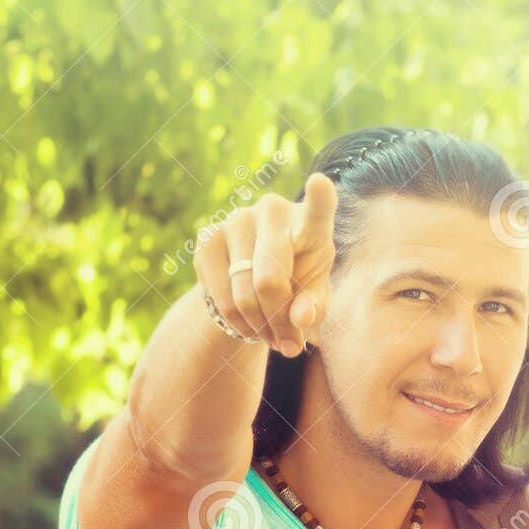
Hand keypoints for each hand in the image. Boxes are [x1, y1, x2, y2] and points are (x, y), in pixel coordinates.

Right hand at [193, 171, 335, 356]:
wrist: (255, 281)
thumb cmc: (299, 284)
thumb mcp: (315, 298)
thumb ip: (315, 308)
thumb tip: (300, 318)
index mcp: (309, 223)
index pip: (317, 211)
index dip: (319, 198)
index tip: (321, 183)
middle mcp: (271, 211)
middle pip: (270, 282)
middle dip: (280, 322)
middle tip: (289, 344)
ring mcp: (235, 220)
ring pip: (243, 296)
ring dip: (261, 329)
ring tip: (273, 337)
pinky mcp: (207, 238)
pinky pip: (222, 301)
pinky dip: (240, 325)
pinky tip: (250, 326)